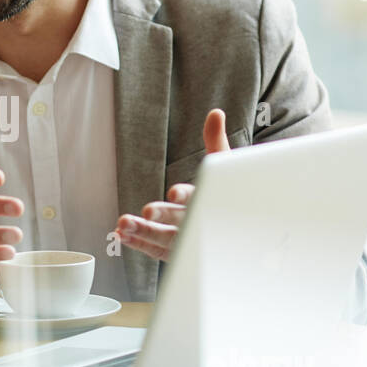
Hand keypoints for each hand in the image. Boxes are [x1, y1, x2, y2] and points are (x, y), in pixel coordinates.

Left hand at [115, 107, 230, 260]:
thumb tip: (215, 112)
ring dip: (143, 231)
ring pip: (165, 239)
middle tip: (146, 211)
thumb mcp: (225, 167)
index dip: (186, 195)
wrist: (246, 235)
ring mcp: (189, 241)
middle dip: (163, 216)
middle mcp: (201, 223)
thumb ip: (215, 141)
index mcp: (212, 201)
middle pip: (181, 220)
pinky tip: (120, 235)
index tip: (173, 192)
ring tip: (123, 223)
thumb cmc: (229, 196)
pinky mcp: (177, 254)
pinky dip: (138, 244)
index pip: (200, 197)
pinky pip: (155, 251)